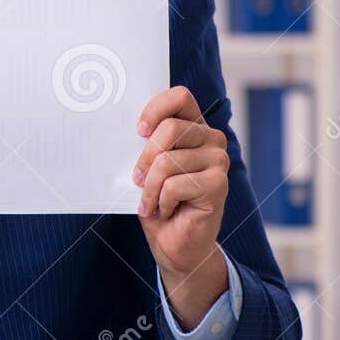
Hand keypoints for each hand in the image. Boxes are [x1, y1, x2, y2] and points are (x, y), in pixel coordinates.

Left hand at [133, 85, 230, 326]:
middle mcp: (210, 138)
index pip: (180, 96)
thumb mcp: (146, 167)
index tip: (138, 130)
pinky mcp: (219, 183)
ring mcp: (218, 160)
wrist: (175, 242)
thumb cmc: (158, 200)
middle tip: (137, 180)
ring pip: (168, 160)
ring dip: (150, 187)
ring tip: (151, 201)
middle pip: (170, 128)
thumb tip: (120, 126)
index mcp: (193, 126)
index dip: (156, 108)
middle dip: (145, 158)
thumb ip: (144, 144)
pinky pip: (175, 184)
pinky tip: (166, 209)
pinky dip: (161, 201)